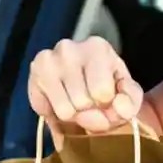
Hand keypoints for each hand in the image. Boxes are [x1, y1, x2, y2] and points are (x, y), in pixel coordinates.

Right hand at [28, 36, 143, 133]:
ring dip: (73, 115)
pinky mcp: (32, 76)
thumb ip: (130, 100)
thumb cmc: (108, 81)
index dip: (107, 105)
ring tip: (77, 103)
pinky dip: (53, 112)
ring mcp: (46, 61)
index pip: (102, 92)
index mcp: (96, 47)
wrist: (81, 74)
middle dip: (90, 112)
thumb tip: (118, 107)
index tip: (108, 101)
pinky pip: (44, 110)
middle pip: (82, 103)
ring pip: (64, 111)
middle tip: (91, 105)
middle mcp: (68, 49)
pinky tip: (61, 100)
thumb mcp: (127, 89)